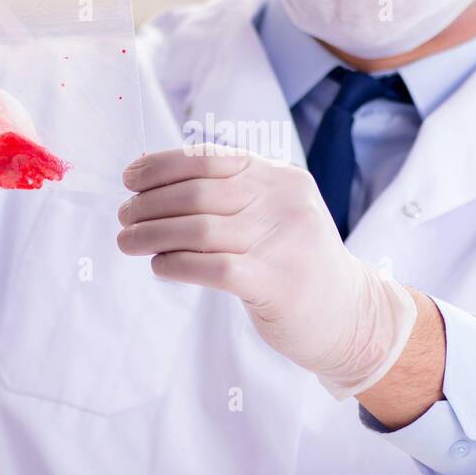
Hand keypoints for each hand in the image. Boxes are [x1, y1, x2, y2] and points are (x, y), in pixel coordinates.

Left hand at [118, 146, 417, 397]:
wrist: (351, 316)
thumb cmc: (297, 263)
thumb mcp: (276, 214)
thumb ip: (233, 197)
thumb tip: (156, 188)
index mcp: (281, 177)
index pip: (209, 157)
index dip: (162, 165)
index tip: (131, 177)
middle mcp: (284, 202)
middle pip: (197, 192)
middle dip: (149, 203)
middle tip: (124, 216)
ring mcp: (282, 242)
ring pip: (198, 228)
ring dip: (151, 234)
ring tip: (128, 242)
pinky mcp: (275, 283)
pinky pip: (211, 267)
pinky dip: (175, 264)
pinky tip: (159, 265)